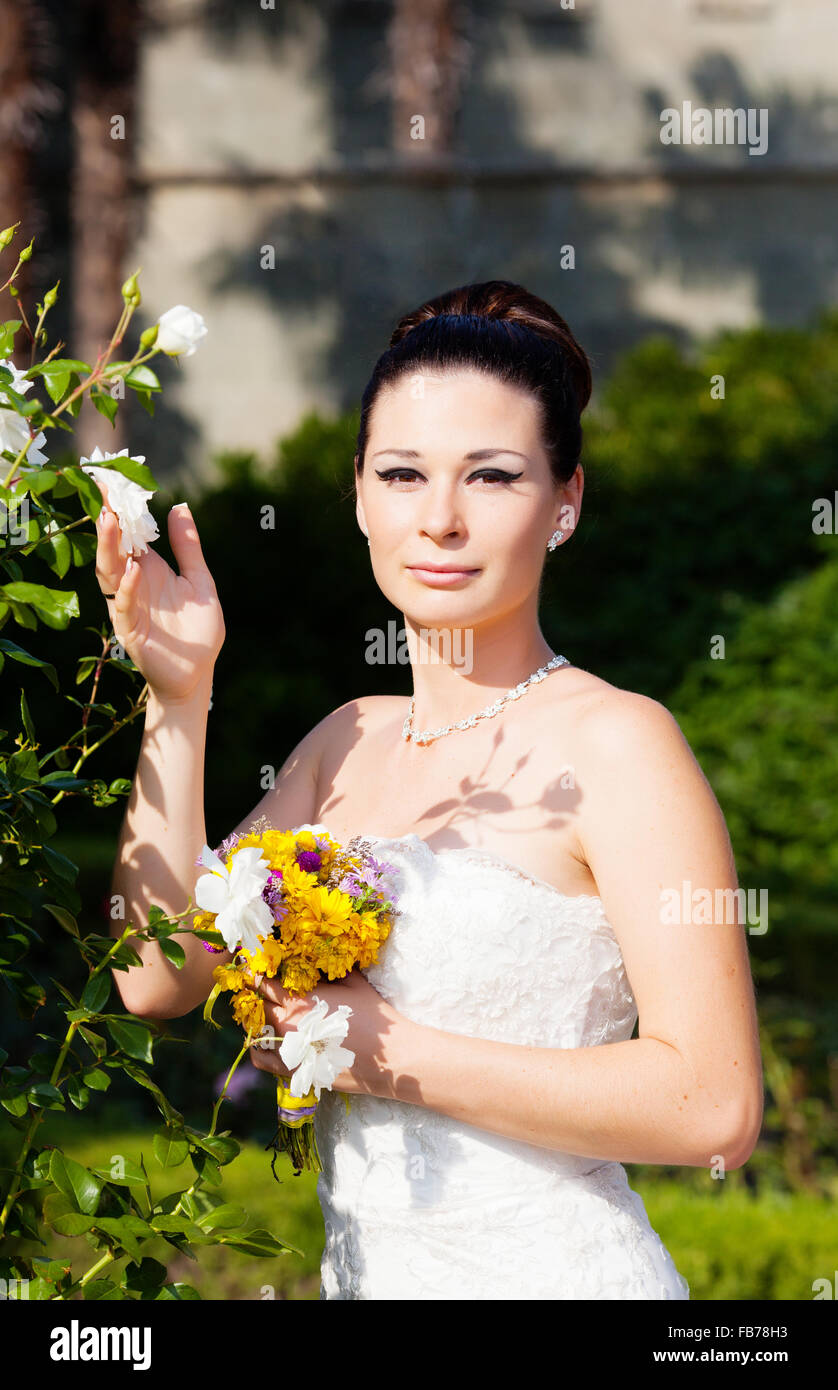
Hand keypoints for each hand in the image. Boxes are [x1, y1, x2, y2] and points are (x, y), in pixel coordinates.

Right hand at [94, 486, 224, 703]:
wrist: (197, 674)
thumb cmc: (198, 631)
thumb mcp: (199, 582)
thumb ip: (189, 547)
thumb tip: (180, 507)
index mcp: (149, 568)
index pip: (129, 533)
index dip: (121, 508)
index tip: (112, 479)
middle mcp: (133, 583)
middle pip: (114, 546)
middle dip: (108, 519)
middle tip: (104, 491)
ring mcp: (128, 606)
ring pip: (109, 572)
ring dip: (108, 547)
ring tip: (110, 521)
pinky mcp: (130, 631)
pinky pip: (123, 606)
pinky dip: (126, 588)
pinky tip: (133, 570)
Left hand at [247, 968, 413, 1098]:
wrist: (387, 1058)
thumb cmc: (372, 1016)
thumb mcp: (353, 983)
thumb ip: (329, 969)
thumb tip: (319, 954)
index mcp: (297, 999)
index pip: (262, 982)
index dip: (257, 974)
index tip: (258, 968)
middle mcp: (285, 1024)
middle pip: (256, 1006)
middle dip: (258, 996)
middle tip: (266, 990)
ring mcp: (287, 1050)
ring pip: (255, 1032)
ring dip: (257, 1021)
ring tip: (266, 1014)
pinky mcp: (293, 1070)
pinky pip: (261, 1059)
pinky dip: (258, 1047)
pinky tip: (268, 1040)